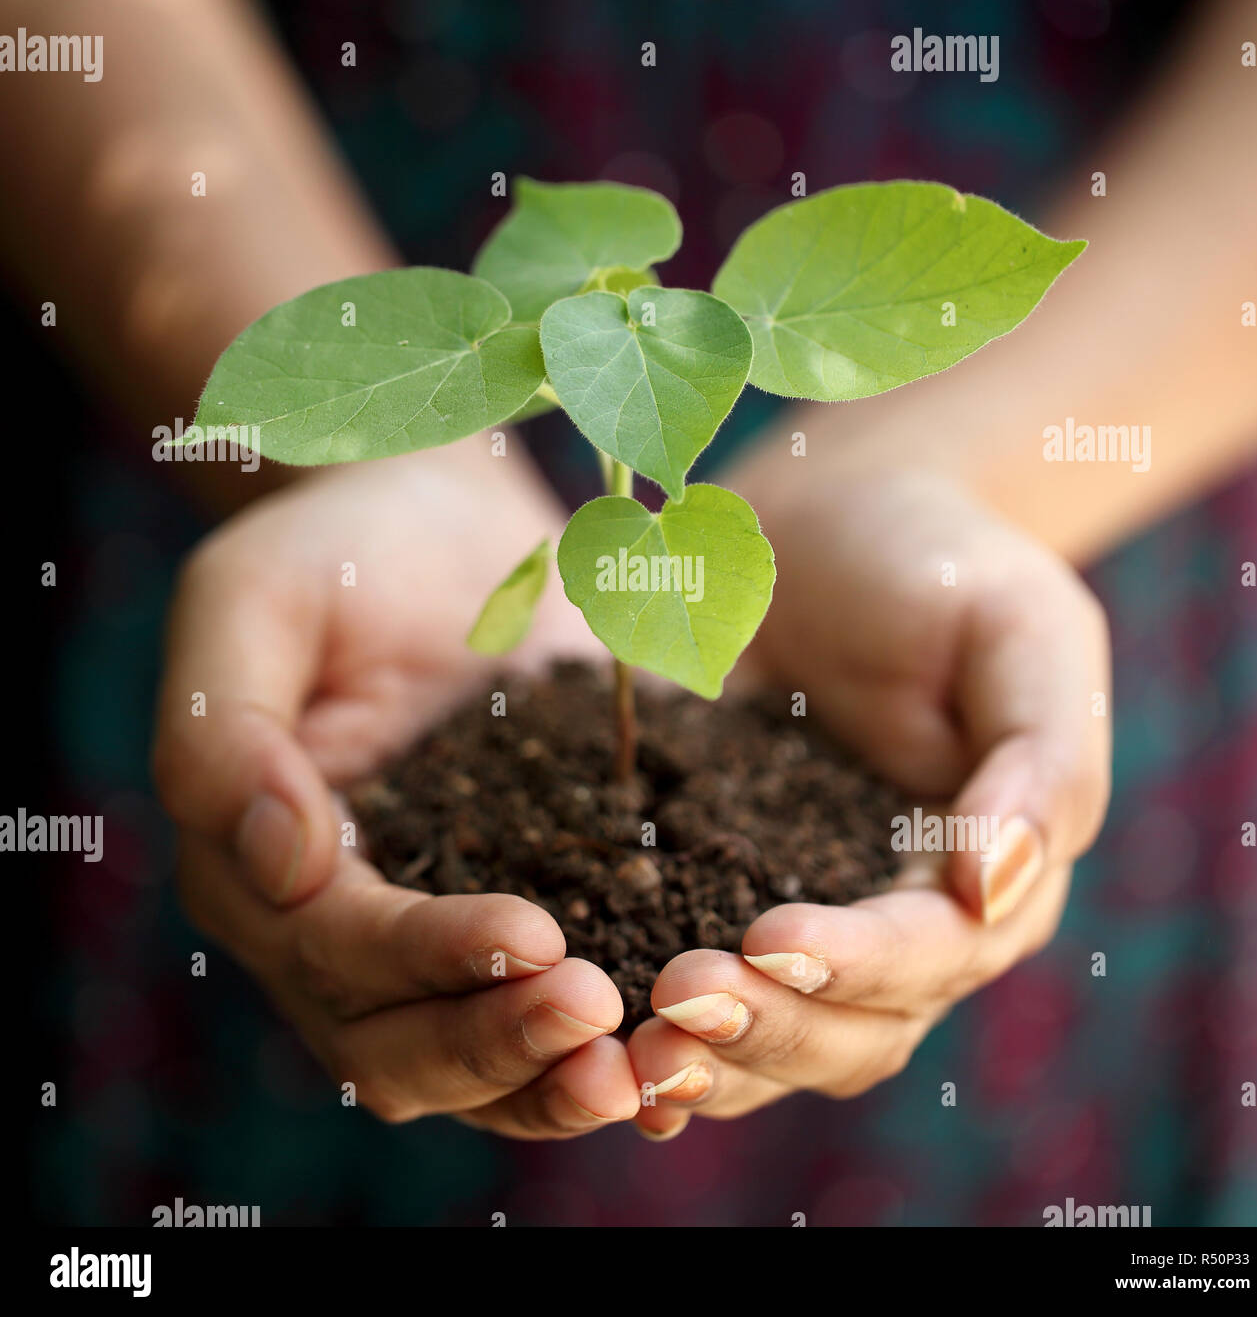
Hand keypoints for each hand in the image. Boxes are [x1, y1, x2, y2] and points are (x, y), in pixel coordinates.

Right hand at [153, 446, 640, 1137]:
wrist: (446, 524)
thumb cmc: (337, 551)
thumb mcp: (251, 605)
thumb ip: (227, 734)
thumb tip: (280, 866)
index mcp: (262, 869)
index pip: (337, 949)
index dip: (428, 955)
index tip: (533, 935)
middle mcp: (346, 929)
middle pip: (401, 1045)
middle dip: (498, 1043)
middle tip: (602, 1017)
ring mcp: (442, 931)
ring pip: (478, 1061)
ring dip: (554, 1078)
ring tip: (645, 1066)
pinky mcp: (535, 907)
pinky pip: (554, 1008)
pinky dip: (607, 1044)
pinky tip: (683, 1045)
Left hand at [628, 469, 1110, 1137]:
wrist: (834, 525)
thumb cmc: (946, 568)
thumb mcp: (1024, 635)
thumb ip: (1037, 764)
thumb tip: (993, 891)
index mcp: (988, 880)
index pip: (933, 956)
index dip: (858, 962)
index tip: (771, 938)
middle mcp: (900, 926)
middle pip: (850, 1031)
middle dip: (767, 1027)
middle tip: (675, 996)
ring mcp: (806, 917)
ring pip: (770, 1038)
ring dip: (705, 1057)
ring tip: (626, 1046)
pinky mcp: (716, 890)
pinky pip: (691, 980)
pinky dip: (652, 1025)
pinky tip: (591, 1035)